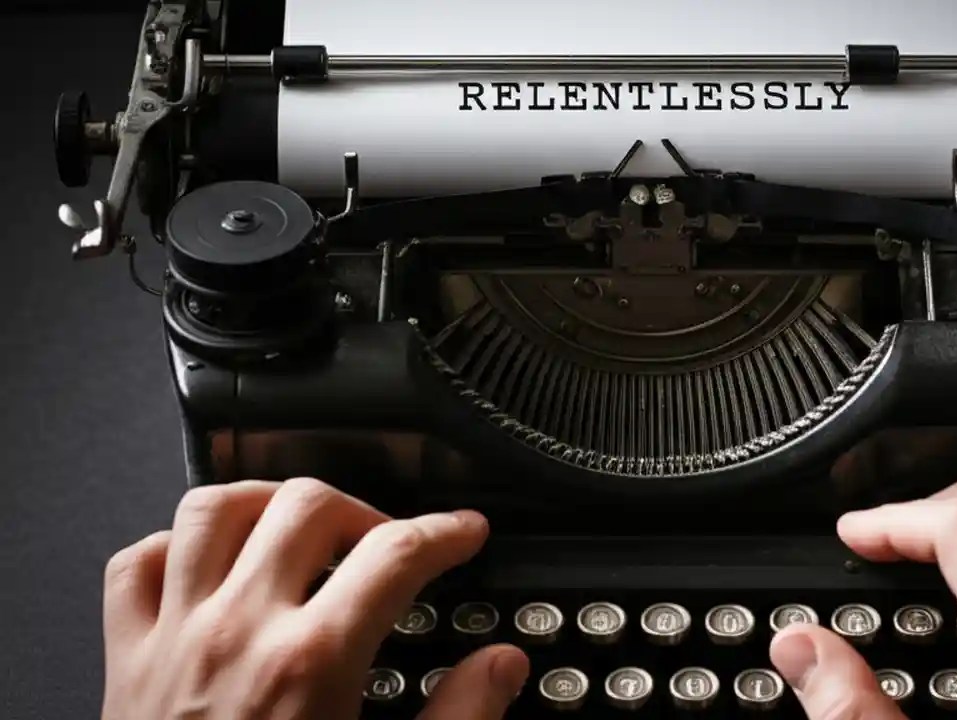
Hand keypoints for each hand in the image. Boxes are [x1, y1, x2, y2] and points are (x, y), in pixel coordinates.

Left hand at [101, 478, 527, 719]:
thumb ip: (457, 716)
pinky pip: (136, 562)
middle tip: (386, 542)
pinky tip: (211, 563)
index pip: (396, 554)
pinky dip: (174, 546)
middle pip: (308, 505)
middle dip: (362, 509)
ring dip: (266, 502)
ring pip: (214, 509)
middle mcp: (240, 630)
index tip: (462, 532)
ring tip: (300, 525)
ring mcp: (175, 636)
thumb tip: (500, 667)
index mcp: (312, 662)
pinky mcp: (127, 657)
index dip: (444, 531)